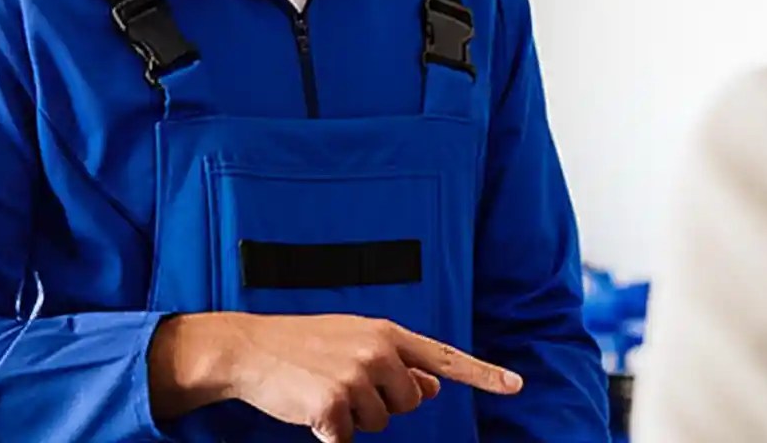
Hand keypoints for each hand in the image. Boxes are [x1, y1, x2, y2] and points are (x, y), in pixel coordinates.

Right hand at [149, 313, 522, 441]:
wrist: (251, 349)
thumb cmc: (304, 345)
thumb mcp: (356, 341)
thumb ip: (398, 360)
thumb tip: (434, 385)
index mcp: (387, 333)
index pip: (445, 357)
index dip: (483, 374)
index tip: (515, 385)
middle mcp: (378, 351)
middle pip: (411, 402)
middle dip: (384, 404)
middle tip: (347, 384)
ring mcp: (357, 377)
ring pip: (382, 424)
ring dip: (355, 418)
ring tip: (325, 390)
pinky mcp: (333, 404)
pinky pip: (348, 438)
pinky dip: (329, 432)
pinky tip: (311, 409)